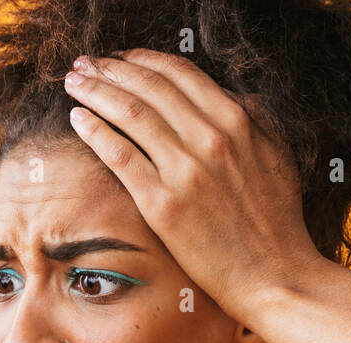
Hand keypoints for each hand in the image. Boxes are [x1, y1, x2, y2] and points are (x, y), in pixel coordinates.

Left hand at [63, 49, 322, 331]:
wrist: (273, 276)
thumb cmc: (277, 223)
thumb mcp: (277, 157)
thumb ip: (256, 121)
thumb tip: (237, 97)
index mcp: (237, 121)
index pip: (180, 74)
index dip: (144, 60)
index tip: (121, 58)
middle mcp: (210, 138)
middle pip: (148, 87)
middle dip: (110, 69)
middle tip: (85, 64)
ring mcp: (184, 171)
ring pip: (129, 114)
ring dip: (95, 91)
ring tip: (73, 82)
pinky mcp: (162, 205)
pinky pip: (120, 156)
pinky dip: (95, 131)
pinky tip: (77, 118)